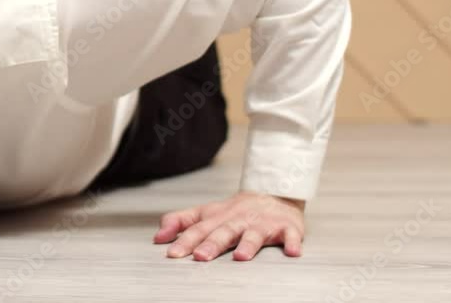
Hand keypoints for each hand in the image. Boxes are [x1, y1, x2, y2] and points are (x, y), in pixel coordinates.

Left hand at [153, 190, 305, 260]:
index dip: (184, 241)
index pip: (198, 229)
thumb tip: (157, 237)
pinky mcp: (286, 228)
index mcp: (218, 218)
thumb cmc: (235, 210)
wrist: (274, 193)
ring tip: (241, 258)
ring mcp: (262, 224)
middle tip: (200, 257)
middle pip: (224, 232)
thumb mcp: (205, 212)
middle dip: (211, 244)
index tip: (172, 254)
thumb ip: (179, 222)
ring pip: (254, 235)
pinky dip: (293, 243)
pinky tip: (292, 252)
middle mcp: (239, 220)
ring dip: (248, 245)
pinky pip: (291, 236)